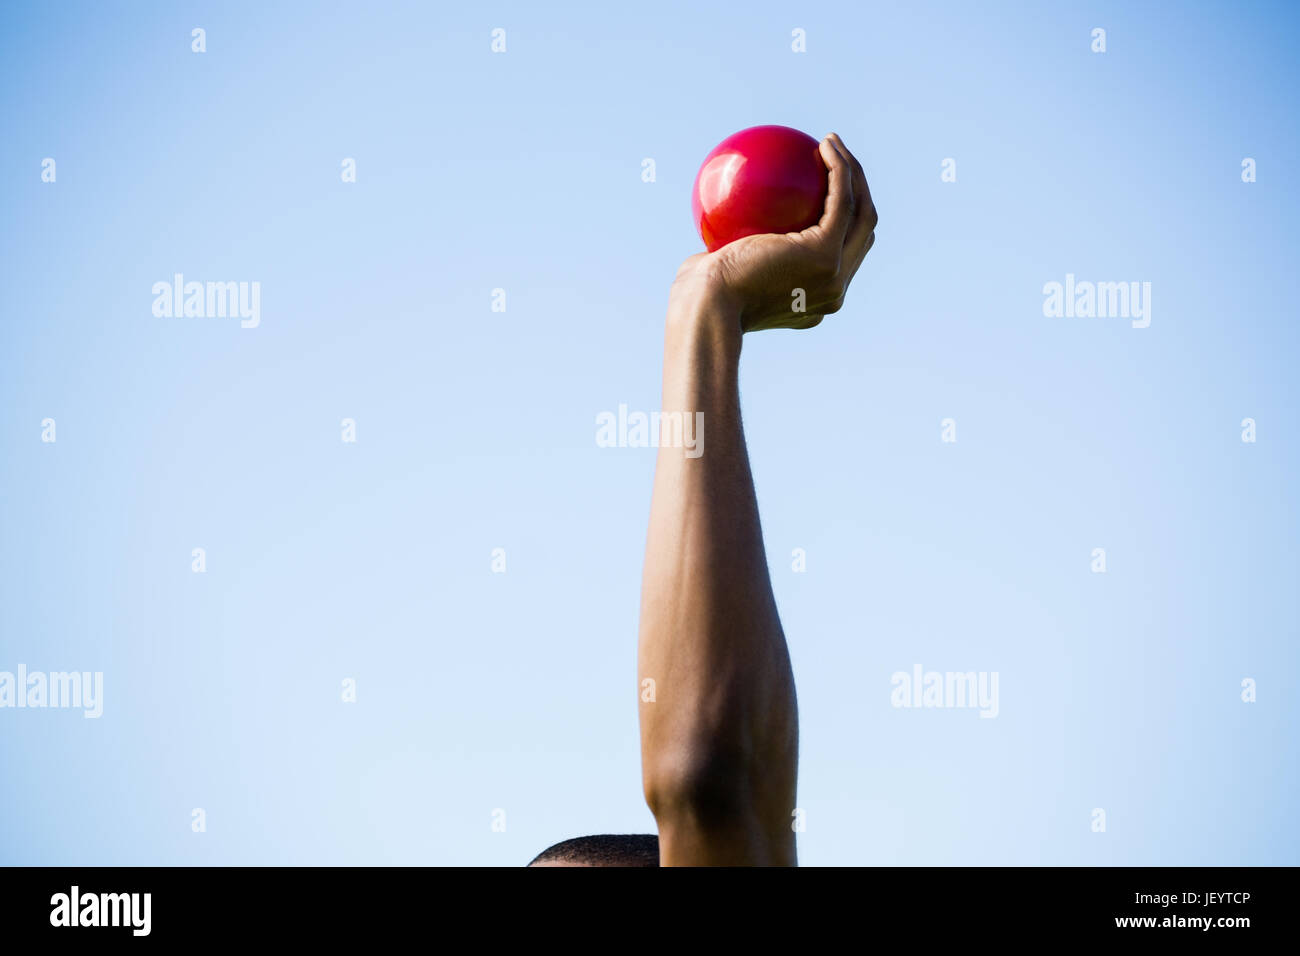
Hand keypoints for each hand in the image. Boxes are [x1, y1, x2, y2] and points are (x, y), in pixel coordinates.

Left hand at [672, 133, 876, 332]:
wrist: (707, 308)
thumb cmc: (700, 293)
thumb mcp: (716, 272)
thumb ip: (732, 252)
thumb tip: (725, 220)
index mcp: (814, 299)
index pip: (841, 256)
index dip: (841, 219)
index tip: (819, 186)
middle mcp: (833, 292)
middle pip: (862, 233)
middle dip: (858, 191)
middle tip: (836, 160)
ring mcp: (834, 275)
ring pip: (862, 212)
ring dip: (854, 173)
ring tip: (834, 144)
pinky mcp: (826, 254)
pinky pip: (841, 199)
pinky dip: (840, 168)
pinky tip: (825, 144)